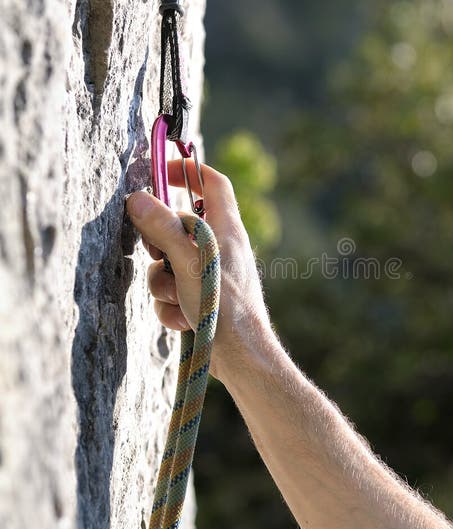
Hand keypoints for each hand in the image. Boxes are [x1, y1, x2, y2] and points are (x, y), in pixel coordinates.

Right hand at [126, 163, 271, 382]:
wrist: (240, 358)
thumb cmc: (222, 306)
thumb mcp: (187, 261)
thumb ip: (163, 229)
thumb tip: (137, 198)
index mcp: (226, 228)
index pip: (212, 183)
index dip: (187, 170)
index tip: (158, 172)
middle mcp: (220, 248)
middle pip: (178, 226)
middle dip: (159, 245)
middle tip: (158, 256)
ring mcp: (210, 275)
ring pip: (169, 265)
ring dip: (164, 285)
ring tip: (180, 300)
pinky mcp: (202, 300)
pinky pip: (172, 293)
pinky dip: (172, 307)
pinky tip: (183, 321)